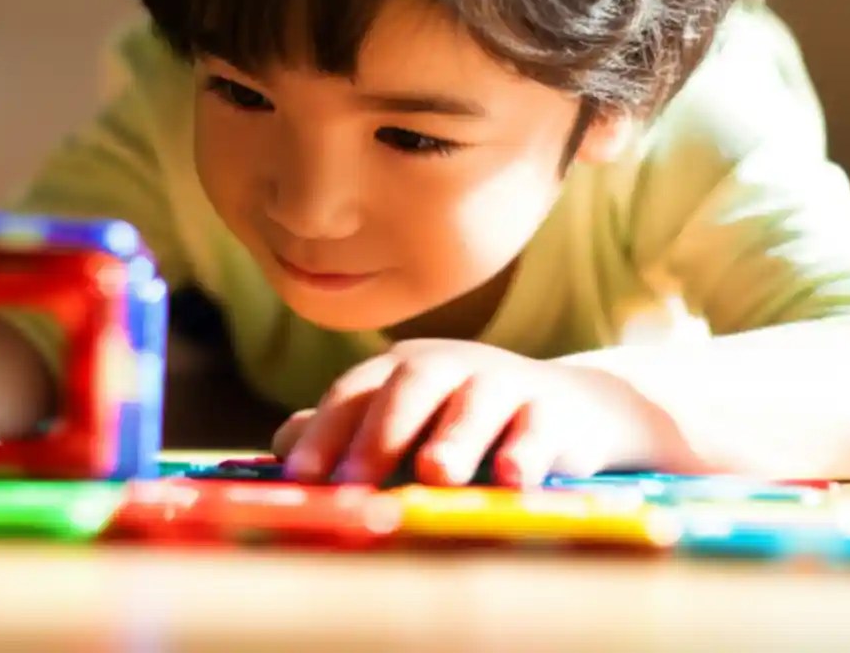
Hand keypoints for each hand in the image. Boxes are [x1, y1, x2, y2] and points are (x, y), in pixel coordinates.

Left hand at [272, 339, 693, 486]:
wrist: (566, 409)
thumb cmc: (462, 421)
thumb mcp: (405, 422)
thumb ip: (348, 434)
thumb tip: (283, 449)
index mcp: (400, 371)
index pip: (353, 395)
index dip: (324, 434)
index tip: (300, 480)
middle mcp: (446, 367)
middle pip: (409, 388)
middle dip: (380, 435)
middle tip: (355, 482)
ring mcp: (502, 382)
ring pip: (476, 402)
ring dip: (454, 437)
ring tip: (435, 474)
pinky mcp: (552, 407)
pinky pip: (539, 426)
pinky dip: (526, 451)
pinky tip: (511, 479)